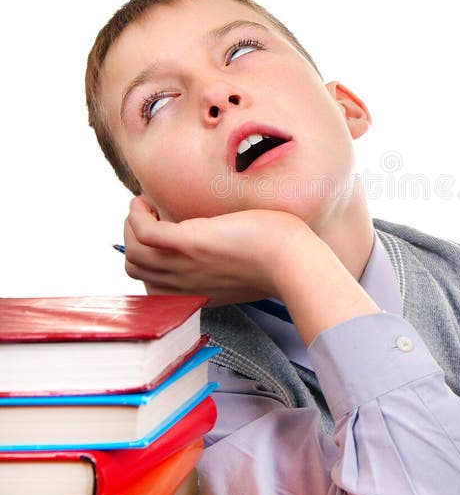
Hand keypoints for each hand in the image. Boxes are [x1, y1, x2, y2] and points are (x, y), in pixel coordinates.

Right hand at [123, 195, 310, 306]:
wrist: (293, 262)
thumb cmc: (280, 260)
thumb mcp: (244, 269)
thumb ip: (226, 265)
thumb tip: (225, 245)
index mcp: (197, 293)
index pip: (152, 287)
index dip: (147, 259)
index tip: (158, 234)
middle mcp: (185, 284)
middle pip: (135, 268)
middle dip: (132, 238)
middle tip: (150, 215)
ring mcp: (184, 265)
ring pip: (133, 253)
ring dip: (131, 225)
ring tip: (146, 207)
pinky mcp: (189, 243)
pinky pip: (143, 233)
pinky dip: (136, 214)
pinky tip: (146, 201)